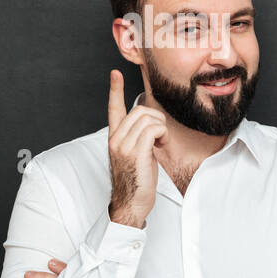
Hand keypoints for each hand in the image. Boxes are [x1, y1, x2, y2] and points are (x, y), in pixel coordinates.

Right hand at [107, 69, 167, 227]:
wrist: (131, 203)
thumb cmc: (137, 180)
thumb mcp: (136, 154)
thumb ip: (139, 137)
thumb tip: (152, 125)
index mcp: (114, 137)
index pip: (113, 108)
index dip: (115, 90)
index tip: (115, 74)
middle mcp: (115, 138)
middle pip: (140, 110)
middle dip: (157, 119)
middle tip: (160, 137)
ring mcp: (123, 145)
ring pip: (148, 118)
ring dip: (162, 129)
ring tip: (160, 144)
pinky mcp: (135, 152)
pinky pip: (154, 129)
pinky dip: (163, 135)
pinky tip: (161, 147)